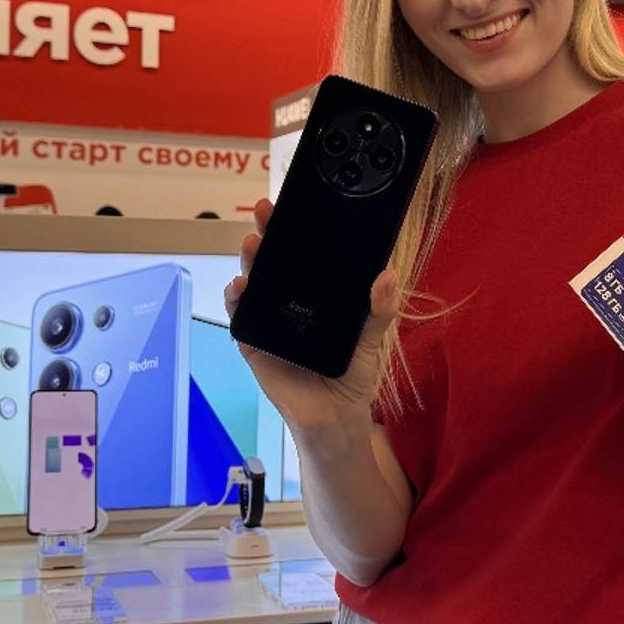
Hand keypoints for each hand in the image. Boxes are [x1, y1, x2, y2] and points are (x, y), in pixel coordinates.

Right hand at [225, 198, 401, 458]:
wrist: (336, 419)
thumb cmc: (354, 375)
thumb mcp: (373, 339)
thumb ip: (379, 309)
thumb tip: (388, 275)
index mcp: (317, 295)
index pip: (304, 256)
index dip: (296, 230)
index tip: (294, 204)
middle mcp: (290, 302)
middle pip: (274, 261)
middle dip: (267, 234)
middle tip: (265, 212)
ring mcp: (269, 321)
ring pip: (253, 283)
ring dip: (249, 262)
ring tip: (252, 244)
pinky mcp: (254, 344)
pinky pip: (240, 318)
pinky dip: (235, 301)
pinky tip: (239, 286)